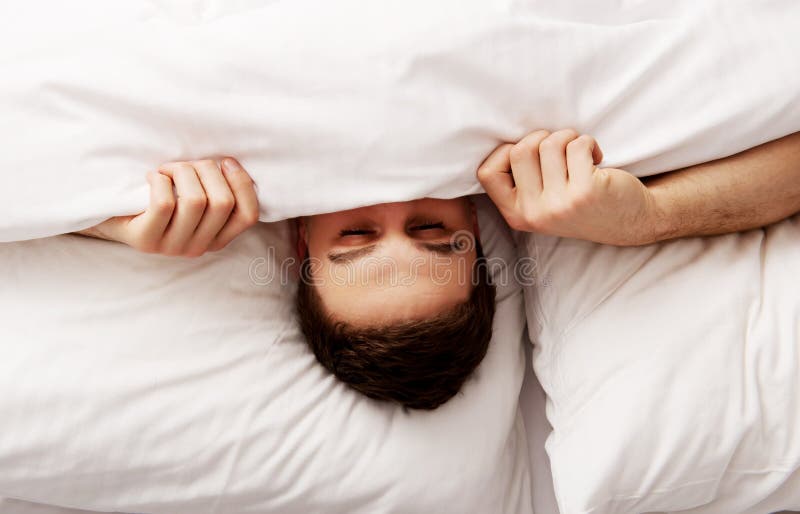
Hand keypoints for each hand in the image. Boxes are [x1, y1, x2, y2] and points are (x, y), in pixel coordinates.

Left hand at [80, 158, 258, 255]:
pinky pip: (164, 204)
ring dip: (183, 171)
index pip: (248, 216)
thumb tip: (230, 164)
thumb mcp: (192, 197)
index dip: (242, 183)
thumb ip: (215, 189)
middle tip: (188, 164)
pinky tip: (152, 177)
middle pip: (222, 203)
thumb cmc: (156, 197)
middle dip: (207, 170)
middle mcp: (197, 247)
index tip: (226, 162)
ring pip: (195, 201)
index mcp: (217, 238)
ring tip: (168, 169)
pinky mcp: (145, 240)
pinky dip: (160, 180)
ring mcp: (171, 247)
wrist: (110, 215)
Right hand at [477, 129, 661, 245]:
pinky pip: (577, 144)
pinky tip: (596, 158)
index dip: (504, 153)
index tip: (529, 155)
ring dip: (567, 138)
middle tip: (560, 150)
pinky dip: (589, 142)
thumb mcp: (540, 202)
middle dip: (541, 138)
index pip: (486, 173)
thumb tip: (507, 136)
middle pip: (519, 150)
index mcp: (516, 215)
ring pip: (549, 143)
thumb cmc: (579, 201)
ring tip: (579, 153)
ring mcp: (559, 204)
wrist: (628, 220)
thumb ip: (520, 179)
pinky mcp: (586, 190)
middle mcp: (534, 214)